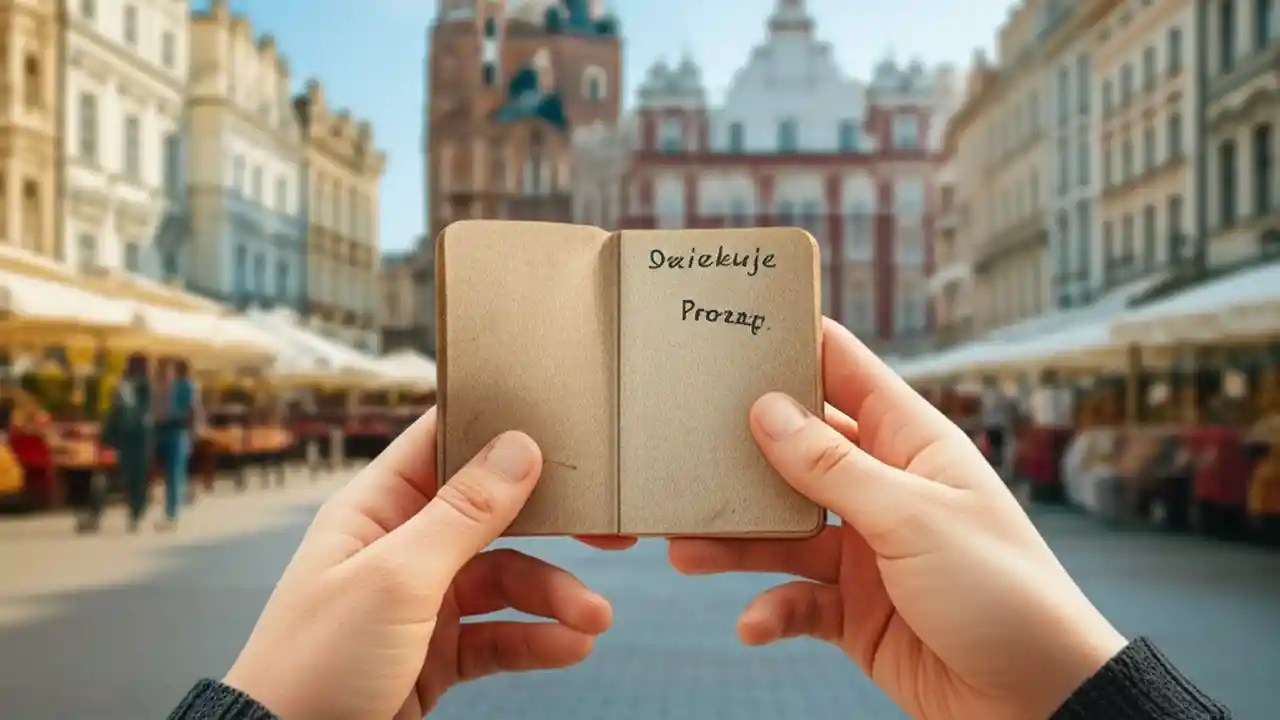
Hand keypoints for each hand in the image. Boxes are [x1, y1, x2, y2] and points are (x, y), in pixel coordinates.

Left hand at [223, 408, 630, 717]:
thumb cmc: (314, 663)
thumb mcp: (397, 577)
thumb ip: (464, 512)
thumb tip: (518, 446)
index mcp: (376, 507)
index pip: (442, 442)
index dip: (497, 428)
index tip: (560, 427)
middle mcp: (400, 546)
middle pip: (490, 514)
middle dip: (549, 523)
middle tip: (605, 529)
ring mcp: (420, 601)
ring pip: (504, 579)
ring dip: (553, 595)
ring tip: (593, 618)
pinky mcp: (435, 653)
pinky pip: (499, 635)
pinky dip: (537, 639)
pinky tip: (570, 645)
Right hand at [669, 319, 1125, 719]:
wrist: (1041, 704)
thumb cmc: (1003, 592)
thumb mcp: (912, 519)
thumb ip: (833, 467)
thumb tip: (767, 409)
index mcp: (912, 444)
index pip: (846, 372)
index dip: (795, 343)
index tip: (732, 325)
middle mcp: (885, 489)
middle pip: (797, 454)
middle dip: (741, 455)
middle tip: (681, 449)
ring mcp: (867, 551)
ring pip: (783, 532)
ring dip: (737, 543)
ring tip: (684, 551)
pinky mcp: (854, 611)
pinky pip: (796, 601)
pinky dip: (771, 611)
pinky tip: (753, 625)